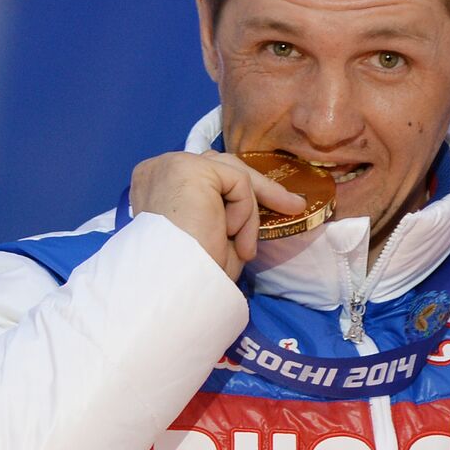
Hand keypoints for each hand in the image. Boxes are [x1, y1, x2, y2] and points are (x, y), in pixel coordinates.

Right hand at [129, 151, 306, 279]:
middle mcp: (159, 169)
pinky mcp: (190, 168)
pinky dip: (244, 213)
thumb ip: (226, 215)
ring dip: (249, 213)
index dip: (239, 195)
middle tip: (293, 205)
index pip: (207, 178)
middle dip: (261, 190)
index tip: (274, 205)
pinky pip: (238, 183)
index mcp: (156, 187)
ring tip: (245, 248)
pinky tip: (230, 236)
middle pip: (223, 168)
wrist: (171, 285)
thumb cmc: (187, 273)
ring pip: (234, 175)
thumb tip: (255, 209)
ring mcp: (172, 164)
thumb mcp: (212, 238)